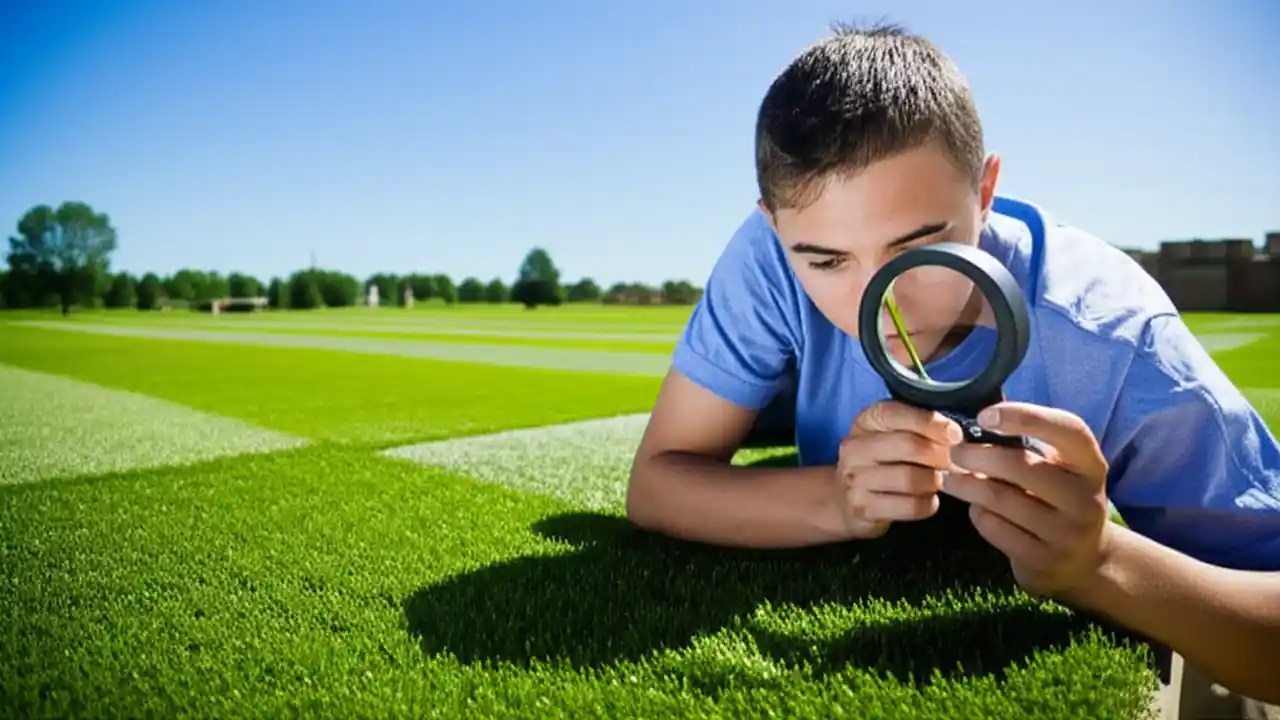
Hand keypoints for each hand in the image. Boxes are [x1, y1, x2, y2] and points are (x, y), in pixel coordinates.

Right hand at [836, 400, 964, 538]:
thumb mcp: (895, 432)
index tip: (955, 435)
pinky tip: (927, 499)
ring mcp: (855, 479)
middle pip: (909, 446)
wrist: (848, 497)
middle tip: (953, 463)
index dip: (931, 424)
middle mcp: (855, 446)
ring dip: (934, 482)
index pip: (898, 414)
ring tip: (937, 481)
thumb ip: (921, 426)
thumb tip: (956, 435)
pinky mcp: (863, 508)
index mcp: (866, 420)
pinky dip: (927, 504)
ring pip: (911, 479)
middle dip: (940, 455)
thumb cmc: (884, 460)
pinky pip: (910, 506)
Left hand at [940, 402, 1114, 598]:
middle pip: (1020, 466)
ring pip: (1000, 498)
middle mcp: (1086, 498)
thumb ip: (1027, 444)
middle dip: (976, 455)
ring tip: (948, 477)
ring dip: (966, 484)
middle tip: (952, 452)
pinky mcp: (1044, 560)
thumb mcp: (1058, 470)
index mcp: (1091, 465)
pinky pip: (995, 528)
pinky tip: (975, 507)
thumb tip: (978, 415)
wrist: (1085, 562)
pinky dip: (977, 513)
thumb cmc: (1058, 499)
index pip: (1068, 430)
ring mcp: (1067, 533)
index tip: (984, 415)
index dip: (1026, 416)